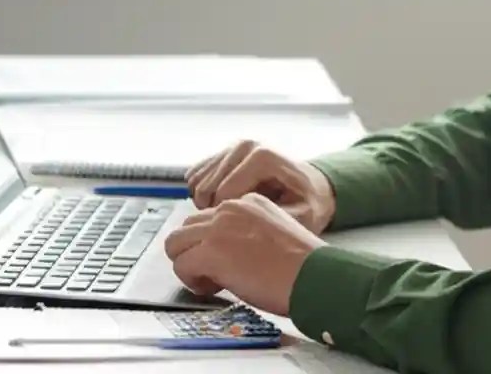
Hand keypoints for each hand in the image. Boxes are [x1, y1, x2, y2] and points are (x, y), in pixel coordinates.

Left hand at [164, 192, 326, 315]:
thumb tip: (227, 253)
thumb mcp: (276, 233)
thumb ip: (249, 233)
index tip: (231, 262)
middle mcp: (230, 208)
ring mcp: (218, 228)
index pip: (211, 217)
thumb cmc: (304, 266)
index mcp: (249, 201)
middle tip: (216, 274)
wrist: (314, 276)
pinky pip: (181, 265)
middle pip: (188, 227)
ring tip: (211, 281)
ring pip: (176, 243)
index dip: (214, 243)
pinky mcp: (211, 251)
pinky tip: (214, 288)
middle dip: (195, 252)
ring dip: (188, 264)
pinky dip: (191, 281)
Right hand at [186, 140, 336, 234]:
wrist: (311, 186)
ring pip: (198, 180)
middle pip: (208, 185)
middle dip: (212, 212)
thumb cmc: (308, 204)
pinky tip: (218, 208)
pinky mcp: (223, 152)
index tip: (236, 234)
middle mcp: (246, 145)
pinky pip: (196, 175)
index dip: (225, 218)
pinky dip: (200, 194)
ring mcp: (233, 146)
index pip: (226, 191)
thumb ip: (275, 217)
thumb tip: (243, 221)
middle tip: (227, 230)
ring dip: (204, 204)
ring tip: (225, 220)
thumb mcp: (303, 216)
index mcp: (263, 157)